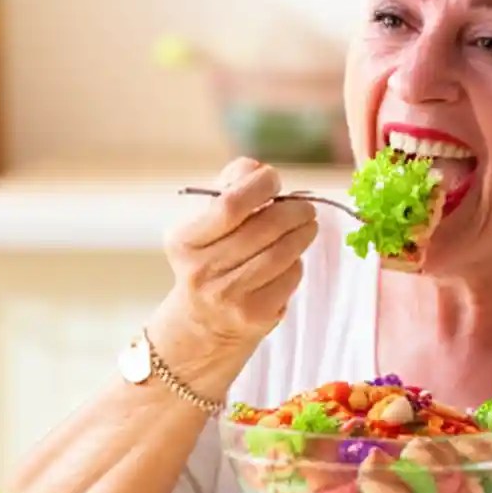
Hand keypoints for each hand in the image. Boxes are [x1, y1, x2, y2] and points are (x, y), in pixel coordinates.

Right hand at [155, 158, 317, 352]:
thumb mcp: (207, 222)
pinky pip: (289, 276)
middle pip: (263, 227)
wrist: (204, 322)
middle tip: (305, 207)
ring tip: (307, 226)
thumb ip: (230, 186)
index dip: (260, 186)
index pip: (230, 204)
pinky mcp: (254, 315)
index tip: (273, 180)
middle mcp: (201, 270)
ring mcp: (228, 296)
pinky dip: (297, 262)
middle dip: (294, 210)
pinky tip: (291, 259)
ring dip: (303, 233)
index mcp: (184, 241)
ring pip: (281, 253)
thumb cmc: (212, 257)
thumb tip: (258, 170)